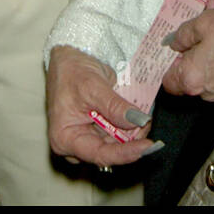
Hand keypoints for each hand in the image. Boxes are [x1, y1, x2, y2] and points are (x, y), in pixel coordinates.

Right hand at [46, 45, 157, 166]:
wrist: (68, 59)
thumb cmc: (71, 72)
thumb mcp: (93, 87)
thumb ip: (114, 106)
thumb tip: (138, 121)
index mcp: (66, 140)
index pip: (100, 155)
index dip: (125, 154)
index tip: (146, 146)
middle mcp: (76, 144)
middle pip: (110, 150)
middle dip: (131, 139)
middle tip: (147, 122)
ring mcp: (87, 137)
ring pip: (116, 142)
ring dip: (132, 131)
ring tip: (143, 114)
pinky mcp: (96, 130)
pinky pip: (116, 132)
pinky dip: (128, 124)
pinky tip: (137, 113)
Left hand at [161, 3, 213, 102]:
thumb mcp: (203, 23)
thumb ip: (183, 35)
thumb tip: (175, 43)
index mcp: (192, 79)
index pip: (169, 82)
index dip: (169, 62)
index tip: (174, 46)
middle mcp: (207, 91)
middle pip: (190, 71)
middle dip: (194, 44)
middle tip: (198, 22)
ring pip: (209, 65)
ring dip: (209, 41)